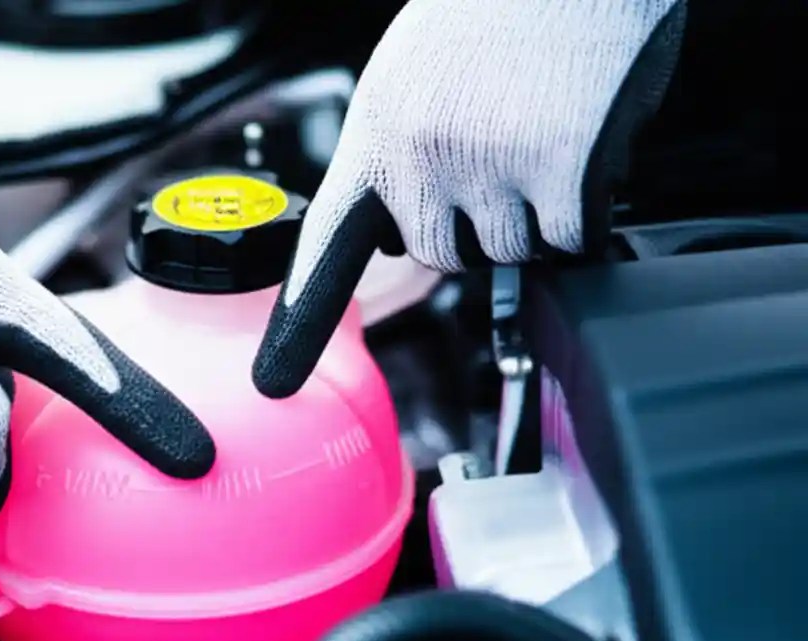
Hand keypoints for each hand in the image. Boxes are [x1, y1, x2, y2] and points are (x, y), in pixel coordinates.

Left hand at [252, 0, 686, 397]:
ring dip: (536, 217)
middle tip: (501, 159)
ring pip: (514, 254)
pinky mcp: (561, 174)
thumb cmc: (495, 10)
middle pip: (445, 256)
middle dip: (475, 225)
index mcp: (377, 133)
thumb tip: (391, 233)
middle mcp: (422, 159)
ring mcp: (490, 169)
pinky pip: (573, 241)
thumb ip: (396, 154)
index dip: (302, 319)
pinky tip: (584, 152)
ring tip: (545, 139)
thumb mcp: (411, 77)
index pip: (326, 243)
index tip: (276, 381)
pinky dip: (587, 213)